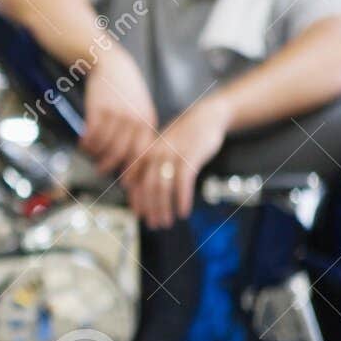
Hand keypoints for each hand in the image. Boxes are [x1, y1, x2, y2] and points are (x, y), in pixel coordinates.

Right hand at [81, 49, 157, 175]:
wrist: (113, 64)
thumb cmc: (127, 90)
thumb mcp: (141, 109)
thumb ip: (140, 131)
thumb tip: (133, 159)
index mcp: (147, 121)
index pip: (143, 154)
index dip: (133, 171)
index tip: (125, 182)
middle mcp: (134, 119)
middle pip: (122, 153)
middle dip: (109, 165)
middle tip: (100, 170)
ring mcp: (116, 114)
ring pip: (105, 145)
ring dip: (95, 154)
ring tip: (90, 155)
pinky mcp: (98, 108)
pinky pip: (92, 134)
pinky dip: (86, 143)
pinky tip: (83, 143)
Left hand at [122, 95, 231, 229]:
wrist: (206, 116)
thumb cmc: (183, 135)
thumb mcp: (162, 147)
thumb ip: (149, 165)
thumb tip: (134, 187)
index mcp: (146, 152)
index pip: (135, 180)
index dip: (136, 199)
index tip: (139, 215)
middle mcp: (155, 153)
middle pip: (147, 186)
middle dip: (149, 209)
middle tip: (154, 224)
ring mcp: (172, 155)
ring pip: (162, 187)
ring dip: (164, 208)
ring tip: (167, 222)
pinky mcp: (190, 157)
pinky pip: (183, 182)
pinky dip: (182, 199)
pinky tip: (183, 212)